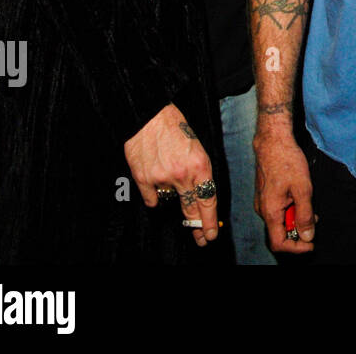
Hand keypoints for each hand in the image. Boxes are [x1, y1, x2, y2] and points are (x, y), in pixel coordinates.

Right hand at [124, 103, 218, 245]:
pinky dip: (154, 196)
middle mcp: (183, 175)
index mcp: (200, 166)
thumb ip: (200, 172)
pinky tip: (156, 186)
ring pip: (171, 202)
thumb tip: (200, 194)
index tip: (211, 234)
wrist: (150, 116)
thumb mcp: (197, 149)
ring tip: (173, 187)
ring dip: (173, 200)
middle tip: (202, 239)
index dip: (210, 221)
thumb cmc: (176, 128)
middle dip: (198, 227)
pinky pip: (151, 199)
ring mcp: (162, 179)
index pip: (209, 201)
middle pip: (192, 209)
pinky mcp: (144, 179)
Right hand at [253, 129, 315, 252]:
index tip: (311, 243)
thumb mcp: (303, 189)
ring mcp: (262, 203)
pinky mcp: (265, 196)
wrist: (273, 142)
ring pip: (279, 222)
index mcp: (270, 212)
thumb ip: (305, 214)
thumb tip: (307, 235)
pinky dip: (290, 210)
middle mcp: (263, 210)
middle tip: (314, 221)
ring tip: (309, 206)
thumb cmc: (287, 161)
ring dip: (295, 219)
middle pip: (279, 233)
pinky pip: (277, 211)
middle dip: (298, 231)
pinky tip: (300, 198)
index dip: (296, 248)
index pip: (279, 243)